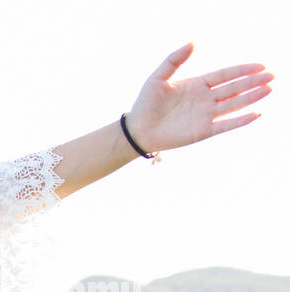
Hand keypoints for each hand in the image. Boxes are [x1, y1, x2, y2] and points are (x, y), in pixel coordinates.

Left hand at [126, 44, 271, 153]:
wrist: (137, 129)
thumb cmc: (145, 103)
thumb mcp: (158, 77)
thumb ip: (175, 59)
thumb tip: (193, 42)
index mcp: (197, 85)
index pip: (225, 75)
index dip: (242, 70)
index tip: (260, 65)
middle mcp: (205, 99)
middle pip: (234, 89)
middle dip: (253, 82)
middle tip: (271, 76)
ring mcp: (205, 115)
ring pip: (234, 105)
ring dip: (251, 98)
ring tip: (268, 89)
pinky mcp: (202, 131)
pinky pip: (225, 125)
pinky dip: (240, 120)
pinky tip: (256, 114)